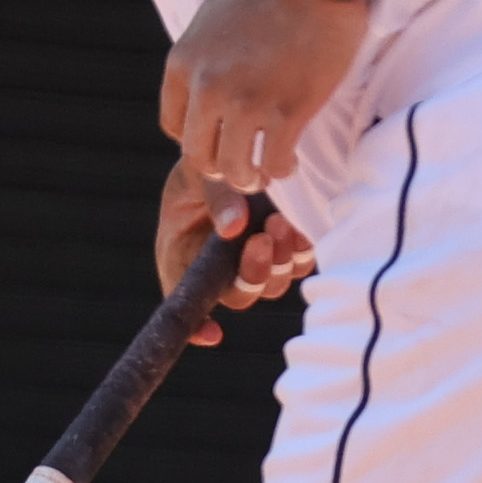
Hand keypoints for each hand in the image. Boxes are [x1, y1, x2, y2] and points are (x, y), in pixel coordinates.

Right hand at [157, 164, 315, 347]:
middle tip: (263, 237)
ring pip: (272, 283)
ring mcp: (251, 262)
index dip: (199, 326)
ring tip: (279, 223)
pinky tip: (296, 230)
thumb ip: (217, 199)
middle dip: (254, 273)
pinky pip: (296, 263)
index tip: (214, 333)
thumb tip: (235, 227)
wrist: (231, 149)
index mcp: (182, 259)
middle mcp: (218, 271)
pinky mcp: (281, 249)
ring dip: (279, 261)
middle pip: (240, 296)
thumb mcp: (199, 175)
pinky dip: (299, 252)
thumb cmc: (203, 168)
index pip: (187, 304)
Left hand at [160, 0, 375, 193]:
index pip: (172, 126)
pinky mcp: (286, 112)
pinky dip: (281, 169)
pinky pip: (274, 163)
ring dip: (249, 177)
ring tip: (263, 172)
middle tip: (239, 165)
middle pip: (198, 156)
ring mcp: (247, 103)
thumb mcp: (209, 19)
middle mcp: (208, 88)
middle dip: (218, 167)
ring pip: (234, 169)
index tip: (216, 139)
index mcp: (183, 63)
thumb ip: (197, 58)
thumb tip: (196, 85)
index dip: (195, 139)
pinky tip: (289, 160)